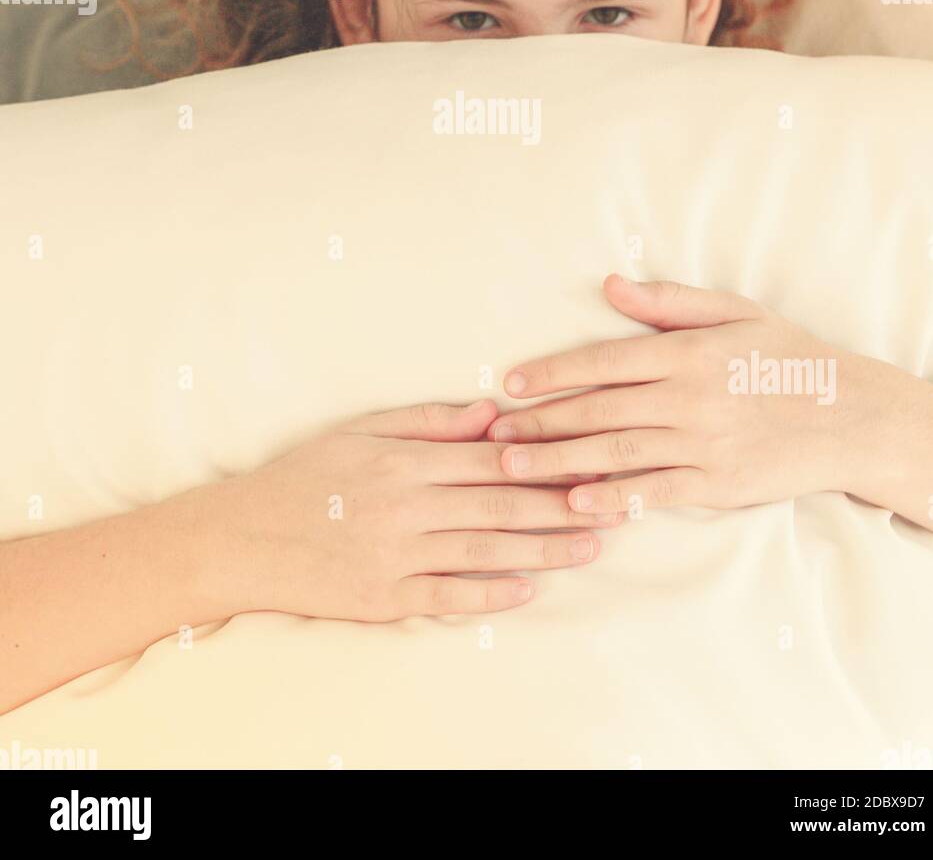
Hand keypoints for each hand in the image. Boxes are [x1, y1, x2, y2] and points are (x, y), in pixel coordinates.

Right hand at [212, 399, 619, 621]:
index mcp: (405, 460)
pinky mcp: (384, 598)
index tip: (589, 457)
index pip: (490, 459)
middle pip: (500, 505)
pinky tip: (529, 589)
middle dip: (562, 504)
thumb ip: (429, 421)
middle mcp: (406, 506)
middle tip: (615, 503)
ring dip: (544, 549)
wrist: (241, 538)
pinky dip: (491, 594)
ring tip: (591, 546)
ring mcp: (396, 555)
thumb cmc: (303, 475)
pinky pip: (448, 596)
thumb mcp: (361, 431)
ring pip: (485, 550)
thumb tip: (493, 410)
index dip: (545, 459)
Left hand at [486, 276, 883, 515]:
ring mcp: (700, 444)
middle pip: (597, 409)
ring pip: (614, 452)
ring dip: (557, 461)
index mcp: (685, 352)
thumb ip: (668, 301)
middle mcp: (686, 397)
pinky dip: (611, 498)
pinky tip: (574, 503)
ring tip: (511, 468)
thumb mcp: (733, 312)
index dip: (552, 372)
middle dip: (538, 421)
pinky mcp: (715, 484)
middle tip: (492, 434)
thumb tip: (610, 284)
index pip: (602, 361)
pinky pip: (652, 492)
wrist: (849, 414)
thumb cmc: (786, 356)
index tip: (510, 381)